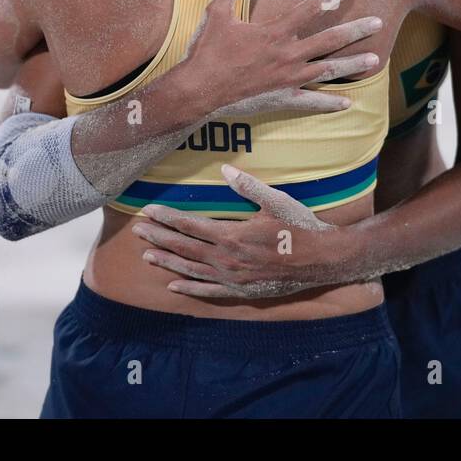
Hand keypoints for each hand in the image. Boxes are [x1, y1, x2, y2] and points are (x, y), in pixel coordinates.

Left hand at [131, 164, 351, 298]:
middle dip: (159, 238)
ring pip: (191, 270)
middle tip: (137, 231)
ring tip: (147, 255)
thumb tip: (224, 168)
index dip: (167, 218)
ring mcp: (233, 279)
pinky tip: (174, 286)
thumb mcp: (275, 201)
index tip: (147, 212)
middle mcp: (227, 259)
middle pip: (184, 247)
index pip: (190, 225)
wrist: (323, 260)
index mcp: (232, 235)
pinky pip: (209, 292)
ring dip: (168, 262)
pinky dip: (190, 288)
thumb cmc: (299, 227)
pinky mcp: (242, 292)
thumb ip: (247, 186)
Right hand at [184, 0, 382, 116]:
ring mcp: (288, 79)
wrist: (198, 90)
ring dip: (352, 65)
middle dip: (356, 30)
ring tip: (375, 60)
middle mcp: (287, 55)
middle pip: (329, 40)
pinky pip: (311, 102)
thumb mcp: (216, 14)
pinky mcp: (282, 98)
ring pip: (328, 71)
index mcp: (274, 33)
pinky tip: (348, 103)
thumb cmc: (207, 51)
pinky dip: (330, 103)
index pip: (309, 10)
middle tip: (379, 22)